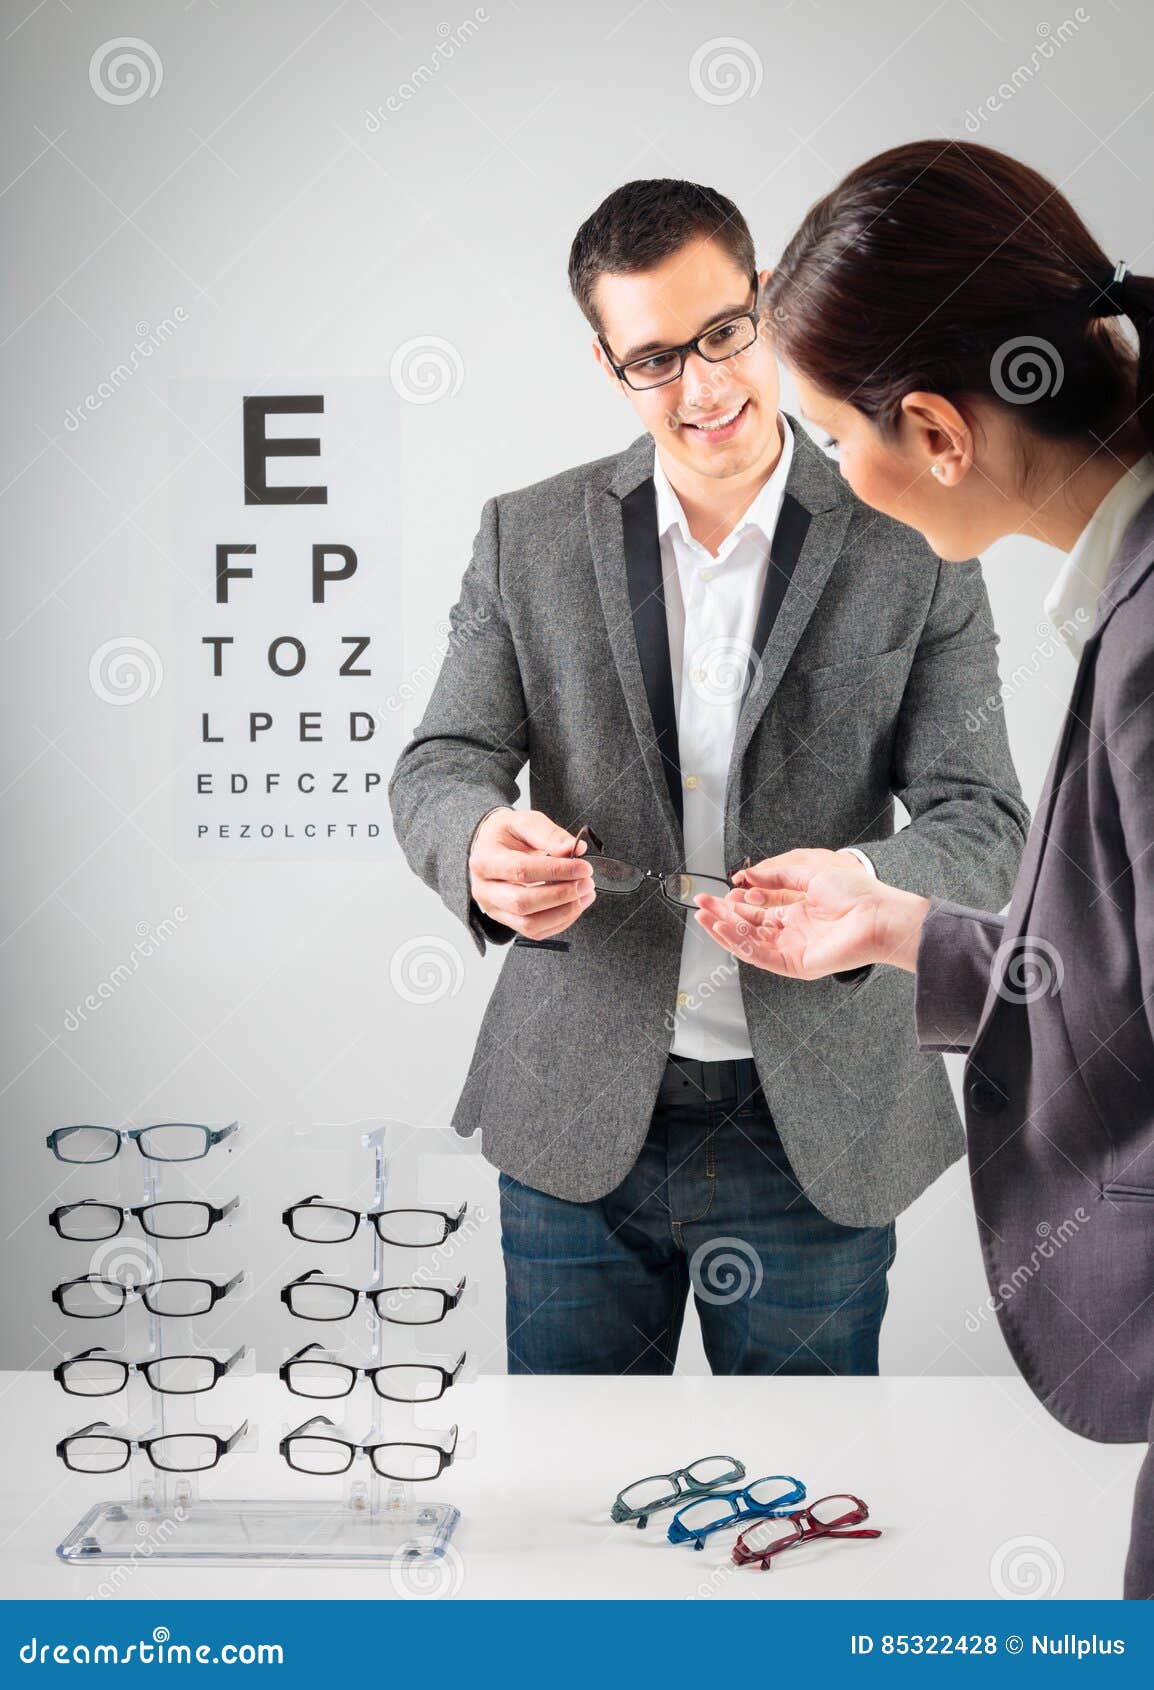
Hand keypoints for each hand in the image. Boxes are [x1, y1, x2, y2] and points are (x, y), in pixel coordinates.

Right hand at [468, 808, 594, 939]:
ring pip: (529, 924)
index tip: (583, 867)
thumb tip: (575, 848)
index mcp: (485, 860)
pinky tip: (575, 904)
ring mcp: (494, 908)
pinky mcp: (507, 921)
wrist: (490, 847)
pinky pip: (535, 931)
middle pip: (522, 903)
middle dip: (561, 895)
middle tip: (587, 882)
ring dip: (564, 912)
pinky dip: (560, 921)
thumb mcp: (524, 821)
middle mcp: (484, 889)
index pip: (521, 871)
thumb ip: (549, 834)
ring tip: (585, 894)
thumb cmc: (507, 834)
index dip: (556, 871)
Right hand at [693, 848, 928, 978]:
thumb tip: (748, 875)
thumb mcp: (809, 872)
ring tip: (704, 916)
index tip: (717, 893)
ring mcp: (793, 949)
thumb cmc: (855, 892)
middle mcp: (792, 932)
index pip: (757, 911)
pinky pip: (761, 955)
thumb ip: (776, 874)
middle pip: (749, 926)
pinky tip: (723, 929)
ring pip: (751, 942)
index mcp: (796, 913)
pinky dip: (740, 943)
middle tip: (701, 904)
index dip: (736, 902)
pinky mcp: (795, 963)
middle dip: (723, 915)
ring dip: (726, 930)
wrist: (877, 914)